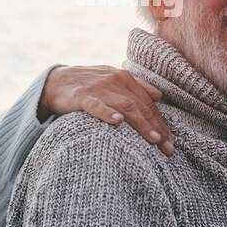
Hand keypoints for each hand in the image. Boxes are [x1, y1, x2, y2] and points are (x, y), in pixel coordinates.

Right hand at [38, 65, 173, 154]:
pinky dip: (107, 113)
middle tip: (167, 148)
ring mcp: (99, 88)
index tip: (170, 142)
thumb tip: (159, 96)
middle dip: (156, 128)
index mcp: (126, 78)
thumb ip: (137, 86)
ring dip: (141, 124)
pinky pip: (96, 105)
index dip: (161, 123)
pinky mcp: (81, 96)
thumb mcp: (113, 80)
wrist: (55, 81)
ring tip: (153, 140)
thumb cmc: (89, 84)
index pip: (148, 104)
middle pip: (141, 107)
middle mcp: (116, 80)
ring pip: (125, 106)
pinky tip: (117, 122)